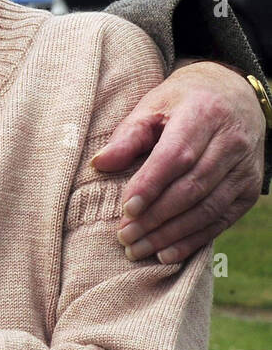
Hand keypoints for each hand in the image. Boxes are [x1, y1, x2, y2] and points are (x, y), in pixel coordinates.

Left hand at [92, 60, 265, 262]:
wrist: (233, 96)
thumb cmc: (182, 102)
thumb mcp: (152, 106)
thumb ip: (127, 136)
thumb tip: (99, 164)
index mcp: (204, 114)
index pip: (177, 156)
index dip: (150, 185)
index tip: (125, 209)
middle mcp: (231, 142)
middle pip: (192, 187)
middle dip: (156, 217)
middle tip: (125, 236)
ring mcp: (245, 168)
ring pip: (208, 208)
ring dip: (171, 234)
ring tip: (138, 249)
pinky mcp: (249, 189)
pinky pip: (222, 220)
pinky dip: (193, 240)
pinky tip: (167, 254)